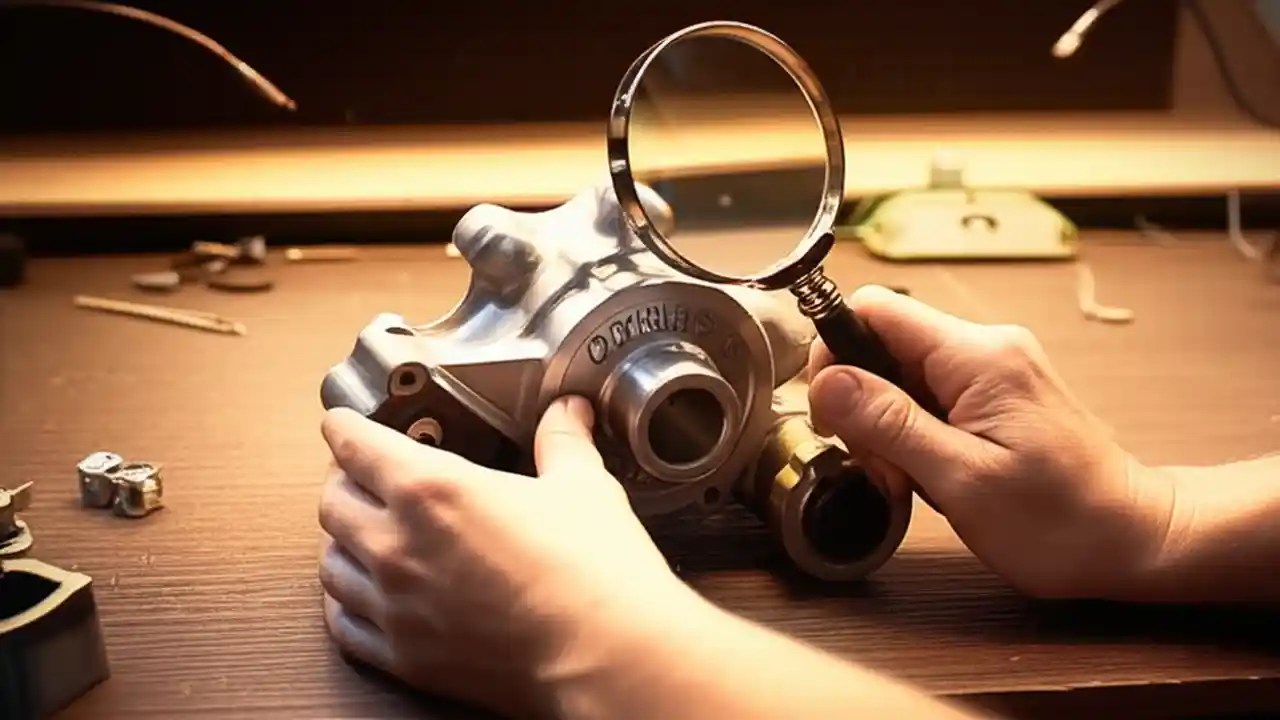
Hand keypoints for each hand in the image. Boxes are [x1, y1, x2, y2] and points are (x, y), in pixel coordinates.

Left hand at [317, 397, 688, 715]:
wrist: (604, 658)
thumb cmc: (594, 576)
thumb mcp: (583, 487)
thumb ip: (562, 443)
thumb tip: (567, 414)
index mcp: (432, 489)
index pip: (355, 445)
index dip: (345, 427)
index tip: (345, 424)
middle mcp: (398, 546)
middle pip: (332, 502)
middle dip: (343, 481)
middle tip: (362, 475)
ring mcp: (396, 606)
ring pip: (330, 564)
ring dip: (342, 542)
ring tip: (363, 533)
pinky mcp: (405, 657)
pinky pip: (345, 624)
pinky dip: (348, 604)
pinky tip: (365, 596)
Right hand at [806, 286, 1175, 599]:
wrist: (1133, 540)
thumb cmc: (1062, 521)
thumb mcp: (962, 479)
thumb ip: (890, 424)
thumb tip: (827, 380)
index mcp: (977, 357)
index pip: (875, 309)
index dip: (836, 351)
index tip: (834, 414)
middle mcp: (985, 349)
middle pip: (882, 344)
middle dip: (862, 405)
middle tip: (882, 466)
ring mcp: (991, 371)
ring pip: (899, 376)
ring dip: (886, 428)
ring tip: (911, 479)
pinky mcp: (993, 396)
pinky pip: (926, 397)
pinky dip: (912, 435)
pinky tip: (929, 474)